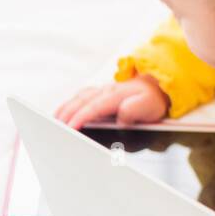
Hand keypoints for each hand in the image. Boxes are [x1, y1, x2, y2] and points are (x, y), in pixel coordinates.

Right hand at [54, 74, 169, 127]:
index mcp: (116, 95)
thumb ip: (134, 110)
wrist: (160, 87)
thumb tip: (121, 119)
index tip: (70, 127)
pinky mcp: (101, 94)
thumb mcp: (150, 106)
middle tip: (55, 128)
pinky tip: (64, 113)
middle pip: (80, 102)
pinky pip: (80, 98)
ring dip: (65, 109)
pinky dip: (69, 105)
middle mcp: (106, 91)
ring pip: (78, 98)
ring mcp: (102, 91)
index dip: (81, 117)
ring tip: (54, 122)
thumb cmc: (154, 99)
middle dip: (66, 114)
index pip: (93, 107)